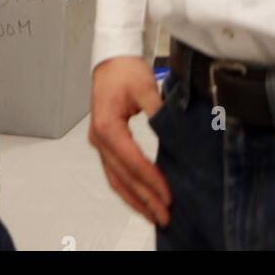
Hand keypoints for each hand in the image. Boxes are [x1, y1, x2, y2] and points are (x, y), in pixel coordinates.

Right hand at [88, 57, 171, 226]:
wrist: (112, 58)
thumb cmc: (125, 69)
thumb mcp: (145, 86)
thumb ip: (158, 111)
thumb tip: (174, 134)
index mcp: (107, 126)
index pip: (132, 160)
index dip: (151, 180)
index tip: (168, 195)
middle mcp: (99, 139)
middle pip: (122, 177)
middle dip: (145, 199)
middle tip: (165, 217)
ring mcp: (99, 144)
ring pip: (116, 181)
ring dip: (135, 200)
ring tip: (154, 216)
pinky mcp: (105, 145)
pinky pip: (115, 173)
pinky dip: (128, 190)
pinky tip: (142, 200)